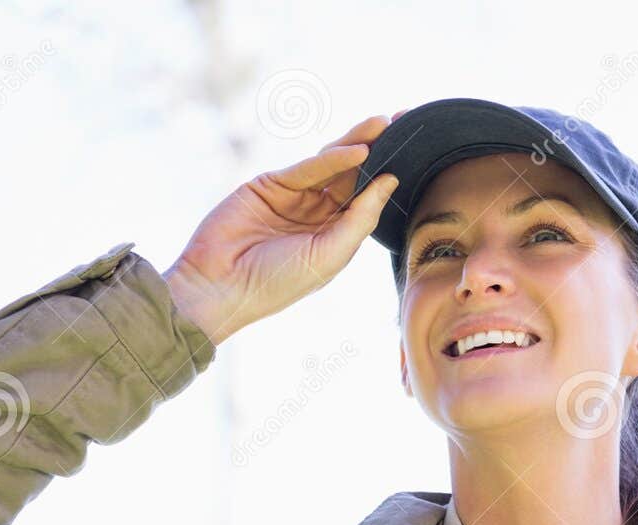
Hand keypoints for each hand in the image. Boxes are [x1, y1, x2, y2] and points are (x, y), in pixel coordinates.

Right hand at [162, 112, 404, 346]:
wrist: (220, 285)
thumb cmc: (277, 283)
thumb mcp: (329, 255)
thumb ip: (360, 219)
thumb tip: (390, 183)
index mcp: (335, 237)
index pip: (368, 201)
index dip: (390, 178)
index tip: (417, 157)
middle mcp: (317, 215)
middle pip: (354, 176)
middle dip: (379, 152)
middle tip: (405, 126)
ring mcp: (294, 198)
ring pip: (332, 164)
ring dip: (358, 144)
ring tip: (385, 125)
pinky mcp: (270, 184)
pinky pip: (308, 168)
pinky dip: (332, 158)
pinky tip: (358, 151)